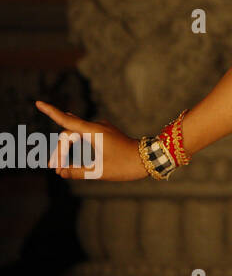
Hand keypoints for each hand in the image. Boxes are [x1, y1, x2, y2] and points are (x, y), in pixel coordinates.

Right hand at [34, 100, 148, 179]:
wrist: (150, 158)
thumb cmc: (126, 165)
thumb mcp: (99, 172)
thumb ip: (77, 172)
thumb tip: (60, 172)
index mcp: (94, 132)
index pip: (67, 121)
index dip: (51, 112)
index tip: (38, 103)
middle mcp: (97, 126)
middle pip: (69, 134)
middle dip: (59, 150)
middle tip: (56, 169)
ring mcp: (102, 128)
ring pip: (76, 134)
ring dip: (66, 148)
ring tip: (60, 167)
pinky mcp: (106, 133)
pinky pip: (85, 134)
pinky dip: (76, 144)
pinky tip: (69, 148)